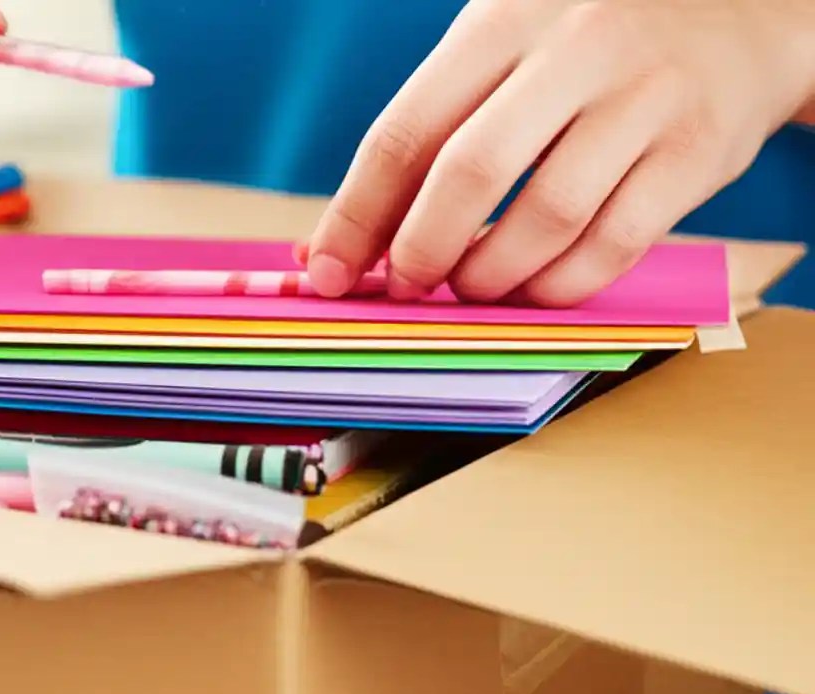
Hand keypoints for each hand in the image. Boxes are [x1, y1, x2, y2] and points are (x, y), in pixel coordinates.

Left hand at [302, 0, 814, 305]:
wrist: (743, 7)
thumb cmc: (587, 40)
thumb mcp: (504, 43)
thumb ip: (432, 127)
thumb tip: (342, 237)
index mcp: (502, 21)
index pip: (405, 131)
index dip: (356, 215)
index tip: (328, 271)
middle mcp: (574, 51)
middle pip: (469, 175)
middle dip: (420, 251)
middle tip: (406, 285)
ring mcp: (643, 99)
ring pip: (545, 217)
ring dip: (491, 276)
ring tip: (472, 287)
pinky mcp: (698, 151)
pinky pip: (615, 242)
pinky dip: (561, 284)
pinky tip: (536, 288)